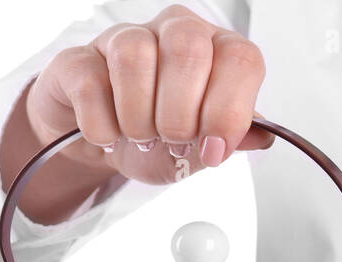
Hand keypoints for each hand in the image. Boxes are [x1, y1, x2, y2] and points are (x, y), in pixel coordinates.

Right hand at [2, 4, 272, 219]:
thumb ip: (235, 139)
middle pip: (188, 48)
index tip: (215, 148)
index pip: (241, 59)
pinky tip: (110, 137)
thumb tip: (261, 134)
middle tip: (173, 141)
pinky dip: (102, 124)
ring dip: (139, 117)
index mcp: (217, 52)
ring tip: (141, 138)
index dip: (230, 110)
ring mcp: (124, 38)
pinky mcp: (79, 58)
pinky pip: (90, 82)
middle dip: (182, 113)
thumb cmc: (161, 138)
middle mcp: (174, 33)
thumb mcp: (205, 147)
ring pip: (135, 56)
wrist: (108, 145)